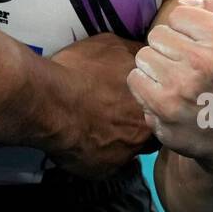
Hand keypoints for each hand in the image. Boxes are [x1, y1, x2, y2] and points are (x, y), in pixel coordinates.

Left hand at [47, 33, 160, 177]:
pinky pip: (119, 47)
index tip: (133, 123)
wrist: (53, 103)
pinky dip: (109, 55)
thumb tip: (130, 160)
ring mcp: (133, 63)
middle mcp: (149, 92)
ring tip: (106, 79)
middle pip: (153, 91)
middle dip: (141, 95)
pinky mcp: (114, 42)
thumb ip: (123, 162)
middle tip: (117, 99)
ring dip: (130, 72)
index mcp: (149, 127)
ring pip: (141, 66)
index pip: (159, 125)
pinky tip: (93, 62)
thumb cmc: (75, 139)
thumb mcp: (102, 168)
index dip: (146, 123)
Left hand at [126, 0, 212, 174]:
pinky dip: (145, 88)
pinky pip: (134, 78)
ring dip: (156, 69)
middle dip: (169, 50)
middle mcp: (206, 62)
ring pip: (144, 55)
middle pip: (158, 34)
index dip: (186, 32)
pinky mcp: (163, 107)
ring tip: (177, 84)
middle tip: (188, 71)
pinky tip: (165, 98)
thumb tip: (187, 3)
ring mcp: (183, 86)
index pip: (179, 15)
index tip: (201, 50)